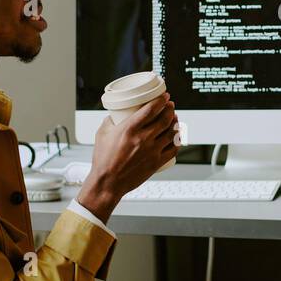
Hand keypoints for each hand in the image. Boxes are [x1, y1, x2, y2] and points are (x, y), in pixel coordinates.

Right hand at [77, 93, 178, 218]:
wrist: (108, 183)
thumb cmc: (103, 160)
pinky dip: (177, 140)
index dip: (161, 100)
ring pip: (172, 132)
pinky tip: (177, 136)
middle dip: (170, 109)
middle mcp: (143, 138)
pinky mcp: (157, 162)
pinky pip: (173, 149)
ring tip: (174, 118)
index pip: (151, 109)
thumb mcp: (102, 134)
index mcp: (130, 129)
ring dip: (175, 123)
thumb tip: (115, 114)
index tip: (165, 97)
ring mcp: (152, 151)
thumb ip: (110, 121)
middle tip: (170, 106)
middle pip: (165, 119)